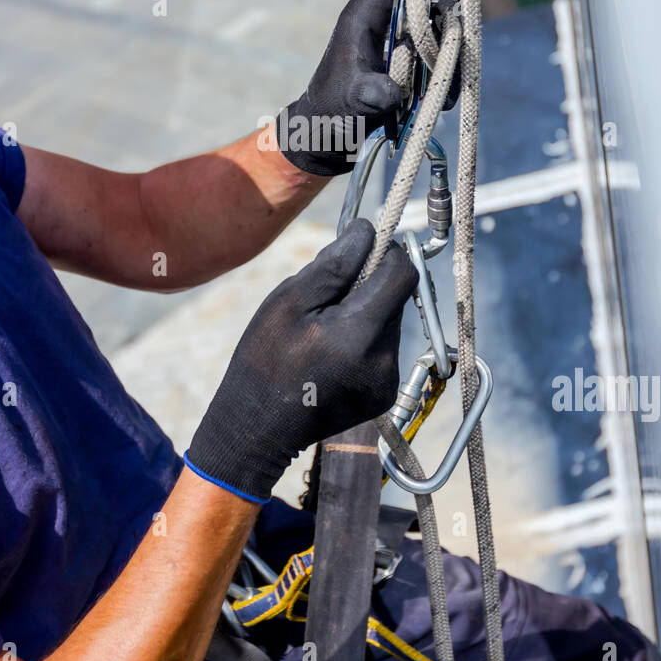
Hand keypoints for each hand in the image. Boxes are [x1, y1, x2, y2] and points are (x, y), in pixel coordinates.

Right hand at [185, 219, 417, 502]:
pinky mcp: (385, 394)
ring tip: (322, 330)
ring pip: (390, 321)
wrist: (257, 429)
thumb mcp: (289, 300)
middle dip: (368, 285)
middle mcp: (384, 359)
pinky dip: (363, 340)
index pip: (402, 274)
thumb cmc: (264, 360)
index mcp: (360, 333)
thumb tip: (369, 232)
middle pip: (396, 298)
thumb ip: (335, 264)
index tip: (361, 250)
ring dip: (365, 312)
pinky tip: (329, 354)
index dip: (386, 252)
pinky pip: (383, 348)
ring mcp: (388, 381)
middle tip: (325, 298)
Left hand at [278, 0, 460, 175]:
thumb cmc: (332, 110)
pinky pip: (437, 53)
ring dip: (451, 54)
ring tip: (445, 93)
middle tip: (460, 50)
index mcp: (364, 14)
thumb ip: (372, 93)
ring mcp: (397, 37)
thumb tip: (395, 91)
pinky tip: (441, 100)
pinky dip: (445, 73)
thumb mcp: (353, 101)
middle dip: (450, 21)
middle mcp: (384, 18)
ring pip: (438, 28)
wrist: (327, 130)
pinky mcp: (407, 57)